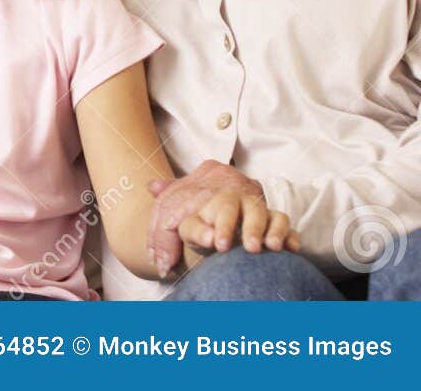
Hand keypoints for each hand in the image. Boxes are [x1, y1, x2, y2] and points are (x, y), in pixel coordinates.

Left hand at [173, 188, 299, 259]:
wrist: (206, 225)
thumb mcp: (177, 221)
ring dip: (273, 231)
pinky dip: (291, 237)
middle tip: (249, 249)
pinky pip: (289, 227)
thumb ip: (170, 220)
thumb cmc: (192, 223)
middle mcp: (241, 201)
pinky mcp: (276, 227)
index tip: (219, 244)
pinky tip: (290, 250)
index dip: (223, 224)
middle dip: (250, 228)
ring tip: (270, 248)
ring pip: (273, 215)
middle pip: (251, 208)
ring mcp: (261, 213)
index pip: (222, 204)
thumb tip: (155, 197)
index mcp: (217, 197)